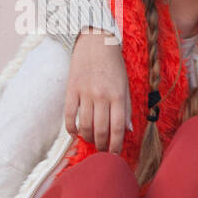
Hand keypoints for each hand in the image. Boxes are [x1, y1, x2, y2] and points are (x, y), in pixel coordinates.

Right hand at [66, 28, 128, 152]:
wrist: (95, 42)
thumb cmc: (114, 66)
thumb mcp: (125, 85)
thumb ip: (126, 107)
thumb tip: (128, 130)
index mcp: (118, 96)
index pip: (118, 128)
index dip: (116, 145)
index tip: (115, 154)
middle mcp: (101, 96)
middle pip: (101, 130)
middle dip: (102, 145)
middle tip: (103, 152)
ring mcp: (84, 93)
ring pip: (85, 125)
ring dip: (88, 138)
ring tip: (92, 142)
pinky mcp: (71, 90)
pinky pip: (69, 115)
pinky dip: (71, 128)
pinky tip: (76, 133)